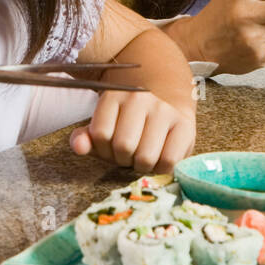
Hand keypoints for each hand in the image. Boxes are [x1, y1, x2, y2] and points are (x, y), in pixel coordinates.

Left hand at [69, 91, 195, 173]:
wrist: (168, 104)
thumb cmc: (130, 125)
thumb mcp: (104, 127)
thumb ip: (86, 138)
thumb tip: (79, 147)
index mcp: (115, 95)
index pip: (99, 134)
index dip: (103, 150)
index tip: (112, 147)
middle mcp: (140, 97)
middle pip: (123, 146)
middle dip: (123, 160)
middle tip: (130, 154)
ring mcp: (164, 110)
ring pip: (145, 157)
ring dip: (142, 166)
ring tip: (144, 155)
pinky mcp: (185, 125)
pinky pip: (168, 161)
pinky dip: (162, 168)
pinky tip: (160, 157)